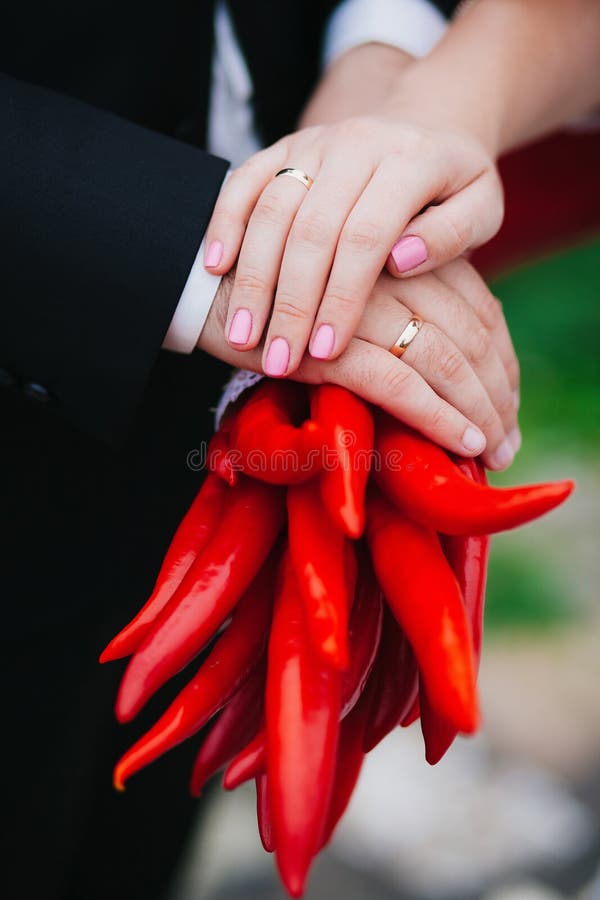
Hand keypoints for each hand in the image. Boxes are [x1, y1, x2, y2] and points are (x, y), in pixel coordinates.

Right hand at [199, 260, 519, 470]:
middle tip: (510, 440)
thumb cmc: (272, 290)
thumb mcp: (343, 287)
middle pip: (470, 330)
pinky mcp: (324, 338)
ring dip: (475, 408)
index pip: (478, 304)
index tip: (510, 403)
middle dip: (497, 391)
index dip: (502, 358)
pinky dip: (433, 414)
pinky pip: (395, 380)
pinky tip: (462, 441)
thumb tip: (437, 365)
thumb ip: (390, 307)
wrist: (191, 275)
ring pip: (441, 355)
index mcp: (401, 248)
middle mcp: (390, 264)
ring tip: (494, 448)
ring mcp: (359, 299)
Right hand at [203, 102, 501, 378]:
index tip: (326, 350)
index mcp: (411, 158)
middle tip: (277, 359)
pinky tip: (213, 267)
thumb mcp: (481, 209)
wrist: (426, 125)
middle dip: (292, 302)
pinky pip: (244, 181)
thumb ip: (453, 235)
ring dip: (253, 277)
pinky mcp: (283, 147)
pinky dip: (224, 222)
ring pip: (272, 209)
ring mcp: (314, 143)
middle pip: (313, 228)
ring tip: (241, 334)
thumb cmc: (453, 189)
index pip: (368, 234)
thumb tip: (402, 260)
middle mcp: (357, 143)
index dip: (344, 296)